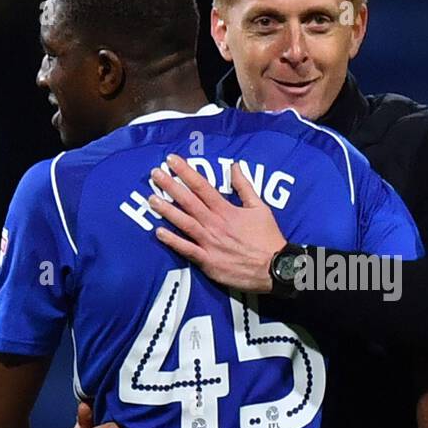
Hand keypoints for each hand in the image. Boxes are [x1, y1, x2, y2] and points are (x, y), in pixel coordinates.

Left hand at [148, 153, 285, 292]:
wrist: (276, 267)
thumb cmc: (268, 238)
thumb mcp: (260, 208)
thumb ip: (244, 187)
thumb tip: (235, 166)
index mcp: (226, 210)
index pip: (202, 186)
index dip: (185, 172)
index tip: (171, 160)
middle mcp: (215, 223)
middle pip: (189, 201)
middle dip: (170, 186)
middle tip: (154, 174)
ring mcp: (210, 242)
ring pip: (184, 223)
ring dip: (167, 210)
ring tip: (152, 199)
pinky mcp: (209, 261)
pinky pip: (187, 250)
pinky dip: (173, 241)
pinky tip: (159, 232)